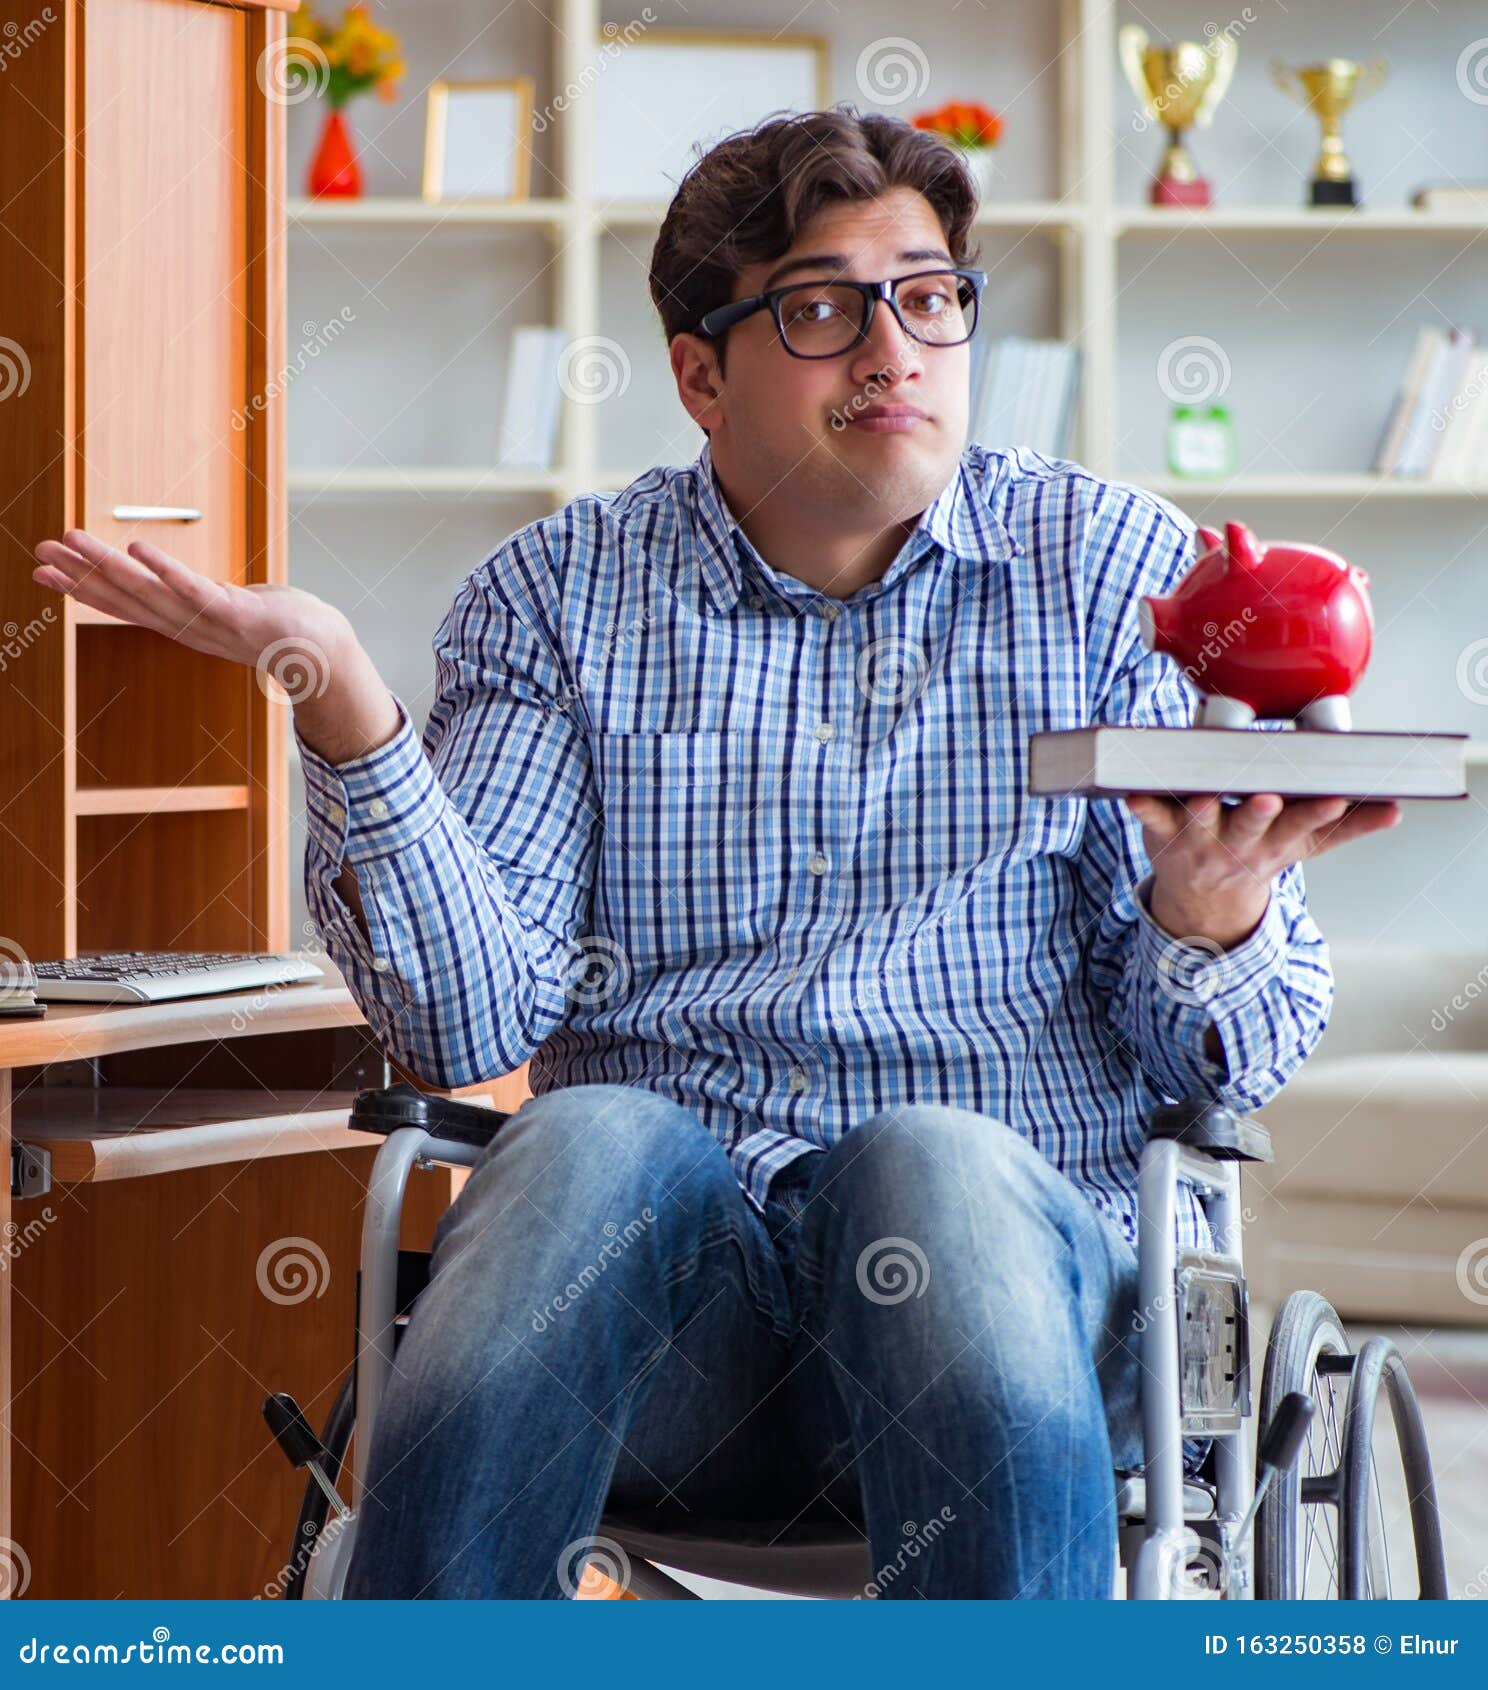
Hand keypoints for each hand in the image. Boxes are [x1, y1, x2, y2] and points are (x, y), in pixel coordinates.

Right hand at [32, 527, 354, 672]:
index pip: (122, 604)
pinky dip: (167, 571)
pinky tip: (138, 549)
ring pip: (151, 592)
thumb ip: (192, 598)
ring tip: (75, 541)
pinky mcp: (238, 614)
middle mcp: (188, 627)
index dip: (80, 588)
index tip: (42, 571)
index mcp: (180, 624)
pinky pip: (196, 590)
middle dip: (81, 573)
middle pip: (126, 597)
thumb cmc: (274, 624)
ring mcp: (211, 623)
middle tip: (41, 551)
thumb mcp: (223, 609)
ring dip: (109, 567)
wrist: (321, 651)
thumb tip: (169, 581)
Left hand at [1123, 791, 1402, 949]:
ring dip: (1200, 808)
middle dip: (1260, 813)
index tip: (1336, 796)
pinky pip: (1151, 818)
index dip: (1319, 812)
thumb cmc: (1257, 854)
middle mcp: (1237, 842)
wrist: (1202, 897)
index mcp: (1276, 841)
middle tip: (1269, 798)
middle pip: (1250, 826)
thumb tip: (1396, 810)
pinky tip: (1131, 793)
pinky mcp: (1163, 831)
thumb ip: (1348, 826)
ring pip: (1200, 821)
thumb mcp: (1303, 846)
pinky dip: (1142, 807)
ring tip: (1201, 792)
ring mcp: (1198, 839)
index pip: (1303, 827)